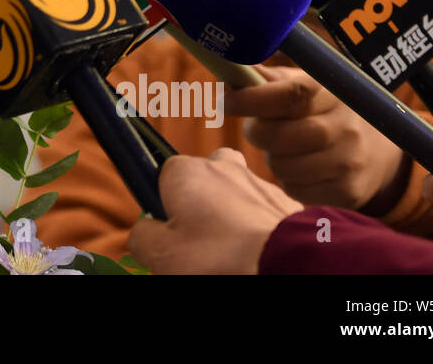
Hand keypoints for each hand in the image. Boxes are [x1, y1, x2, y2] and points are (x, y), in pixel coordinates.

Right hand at [127, 148, 302, 273]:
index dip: (164, 204)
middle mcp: (224, 166)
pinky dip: (261, 231)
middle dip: (202, 204)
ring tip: (234, 254)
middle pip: (204, 179)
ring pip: (237, 195)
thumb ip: (142, 236)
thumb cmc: (218, 257)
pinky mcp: (289, 204)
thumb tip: (146, 230)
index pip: (164, 174)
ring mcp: (261, 183)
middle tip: (203, 242)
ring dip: (233, 218)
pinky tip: (259, 255)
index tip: (170, 232)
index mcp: (188, 171)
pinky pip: (265, 214)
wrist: (290, 266)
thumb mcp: (161, 254)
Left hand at [223, 64, 407, 211]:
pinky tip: (301, 168)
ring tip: (285, 148)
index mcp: (332, 92)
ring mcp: (349, 160)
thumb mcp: (306, 85)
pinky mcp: (348, 191)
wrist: (378, 150)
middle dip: (257, 132)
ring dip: (272, 158)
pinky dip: (288, 180)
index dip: (251, 99)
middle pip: (280, 136)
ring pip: (282, 166)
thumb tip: (232, 71)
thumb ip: (270, 80)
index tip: (226, 102)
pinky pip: (294, 189)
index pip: (290, 94)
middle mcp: (345, 126)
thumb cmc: (325, 110)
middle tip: (258, 128)